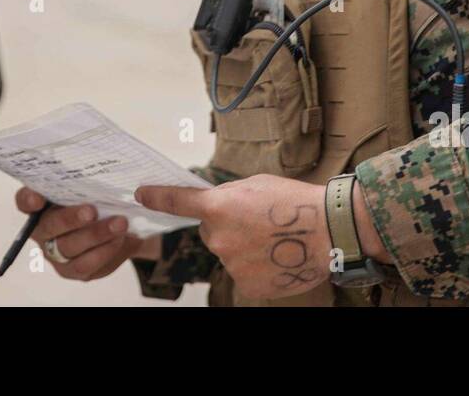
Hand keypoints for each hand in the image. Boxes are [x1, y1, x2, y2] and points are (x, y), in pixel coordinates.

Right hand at [14, 187, 159, 281]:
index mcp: (43, 204)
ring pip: (69, 247)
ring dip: (95, 235)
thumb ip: (89, 180)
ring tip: (119, 223)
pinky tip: (119, 239)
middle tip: (92, 211)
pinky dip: (104, 251)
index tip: (37, 198)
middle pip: (49, 226)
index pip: (25, 200)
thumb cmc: (102, 199)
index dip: (28, 200)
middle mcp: (43, 229)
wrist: (123, 227)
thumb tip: (100, 170)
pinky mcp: (72, 270)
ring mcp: (55, 253)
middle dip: (71, 218)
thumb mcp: (95, 186)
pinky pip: (84, 265)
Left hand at [136, 174, 333, 300]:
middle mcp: (219, 237)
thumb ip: (229, 195)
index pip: (178, 202)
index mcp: (219, 206)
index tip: (141, 194)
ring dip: (245, 246)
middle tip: (259, 221)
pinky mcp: (245, 284)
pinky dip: (256, 266)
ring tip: (274, 238)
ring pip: (229, 252)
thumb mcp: (256, 184)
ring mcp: (231, 263)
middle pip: (211, 231)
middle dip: (228, 226)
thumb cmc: (295, 202)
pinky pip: (243, 272)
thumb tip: (217, 204)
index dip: (157, 197)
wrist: (327, 232)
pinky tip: (275, 256)